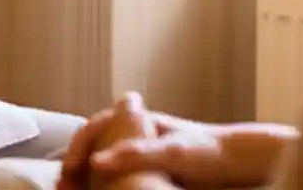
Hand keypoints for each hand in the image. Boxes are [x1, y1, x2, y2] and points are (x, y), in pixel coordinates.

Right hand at [60, 95, 236, 189]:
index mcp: (135, 120)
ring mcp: (139, 156)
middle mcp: (134, 135)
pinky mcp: (147, 175)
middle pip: (92, 148)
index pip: (92, 129)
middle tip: (65, 189)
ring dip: (85, 181)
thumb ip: (135, 154)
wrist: (237, 165)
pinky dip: (103, 189)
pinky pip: (117, 181)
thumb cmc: (206, 152)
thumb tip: (96, 162)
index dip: (76, 149)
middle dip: (74, 168)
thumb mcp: (171, 152)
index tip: (69, 172)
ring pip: (101, 166)